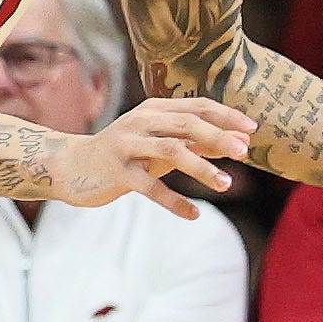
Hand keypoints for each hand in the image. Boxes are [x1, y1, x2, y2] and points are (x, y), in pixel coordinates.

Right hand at [57, 95, 254, 214]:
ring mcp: (127, 145)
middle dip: (219, 138)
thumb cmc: (123, 153)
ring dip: (202, 168)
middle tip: (245, 153)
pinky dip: (174, 202)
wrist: (70, 167)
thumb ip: (195, 142)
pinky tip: (194, 215)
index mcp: (154, 109)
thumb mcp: (159, 143)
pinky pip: (150, 187)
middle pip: (187, 124)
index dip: (226, 117)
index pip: (197, 107)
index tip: (252, 129)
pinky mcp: (117, 172)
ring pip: (172, 151)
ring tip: (226, 184)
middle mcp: (141, 121)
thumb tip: (238, 142)